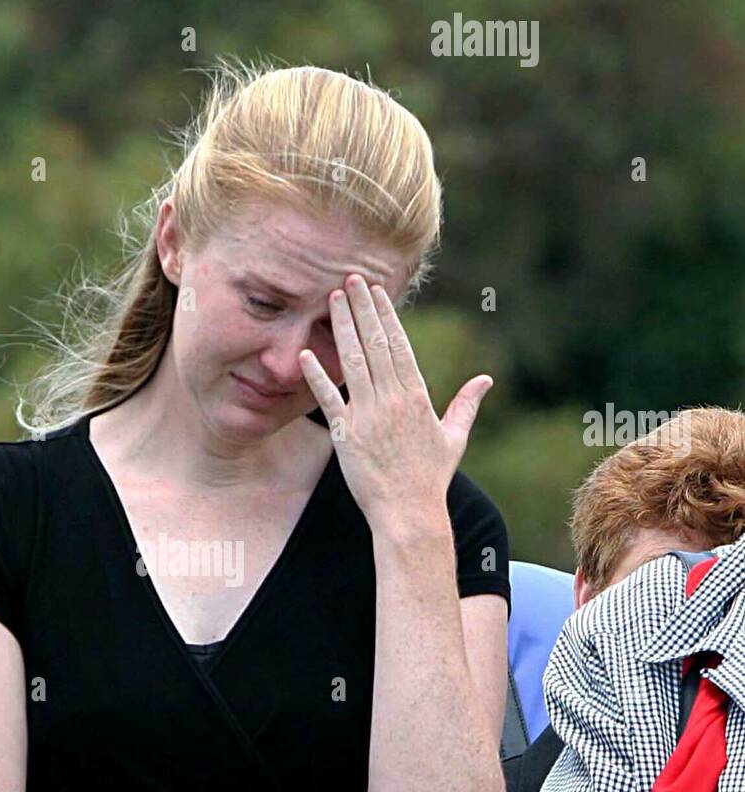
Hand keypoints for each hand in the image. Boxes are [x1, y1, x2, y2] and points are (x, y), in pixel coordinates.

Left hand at [299, 276, 492, 532]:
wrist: (409, 513)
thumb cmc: (431, 478)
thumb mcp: (454, 438)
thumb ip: (466, 404)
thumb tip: (485, 380)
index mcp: (417, 396)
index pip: (399, 344)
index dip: (385, 314)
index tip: (375, 291)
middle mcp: (392, 400)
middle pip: (375, 344)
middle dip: (361, 308)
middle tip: (349, 278)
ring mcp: (368, 416)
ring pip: (353, 362)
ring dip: (342, 328)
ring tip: (332, 300)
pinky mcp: (346, 436)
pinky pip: (329, 400)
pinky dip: (317, 377)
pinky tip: (305, 354)